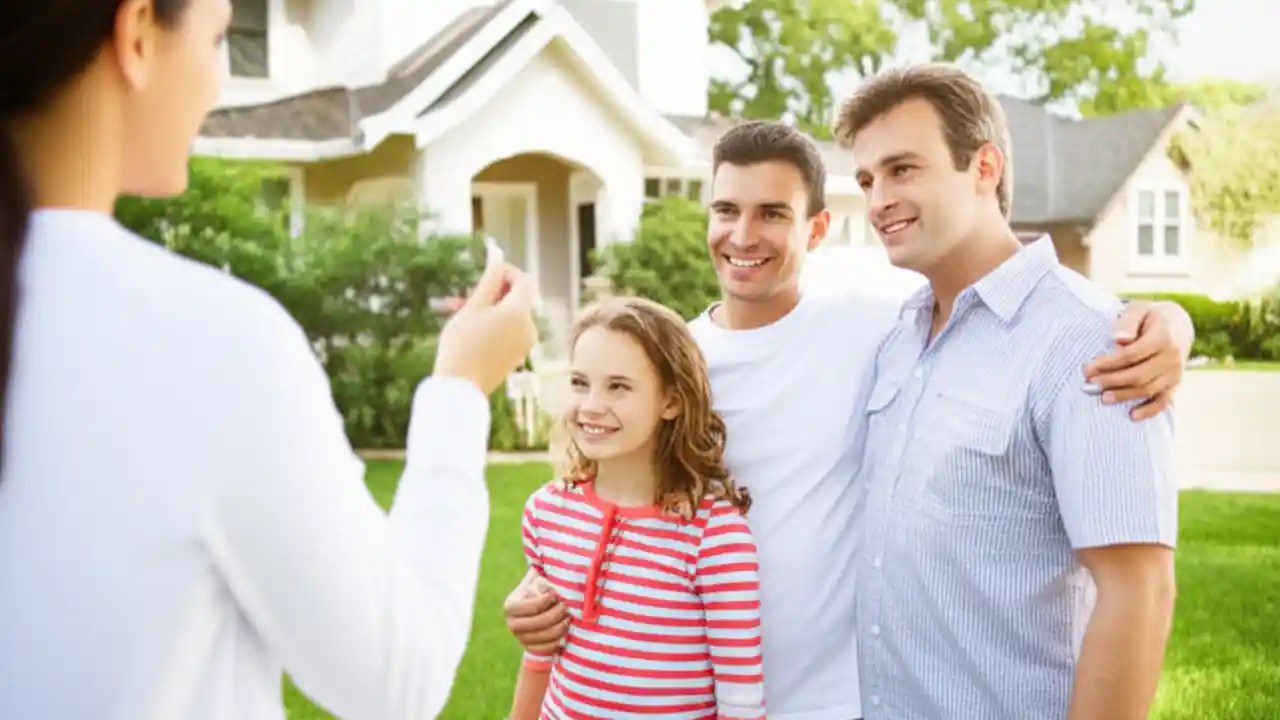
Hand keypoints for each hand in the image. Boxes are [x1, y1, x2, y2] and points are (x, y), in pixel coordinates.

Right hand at [433, 249, 537, 394]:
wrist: (460, 389)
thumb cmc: (462, 344)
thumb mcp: (472, 307)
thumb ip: (489, 280)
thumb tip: (497, 255)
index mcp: (520, 313)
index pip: (524, 280)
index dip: (506, 271)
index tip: (485, 273)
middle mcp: (529, 327)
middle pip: (518, 298)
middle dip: (493, 292)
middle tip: (464, 296)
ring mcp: (525, 343)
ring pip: (512, 315)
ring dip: (490, 308)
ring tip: (460, 313)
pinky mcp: (518, 355)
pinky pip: (511, 331)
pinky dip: (495, 324)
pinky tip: (470, 329)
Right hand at [503, 569, 568, 655]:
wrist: (533, 613)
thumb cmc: (536, 592)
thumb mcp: (534, 581)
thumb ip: (538, 575)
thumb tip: (545, 566)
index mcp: (510, 606)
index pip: (532, 606)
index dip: (547, 601)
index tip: (557, 595)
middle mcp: (512, 624)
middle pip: (539, 623)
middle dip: (556, 615)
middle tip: (566, 608)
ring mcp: (520, 638)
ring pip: (543, 637)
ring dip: (559, 628)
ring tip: (569, 619)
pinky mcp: (529, 648)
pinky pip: (544, 649)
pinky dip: (556, 642)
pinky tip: (565, 633)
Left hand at [1083, 302, 1183, 420]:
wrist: (1177, 324)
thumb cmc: (1149, 316)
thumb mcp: (1138, 309)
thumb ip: (1127, 321)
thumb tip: (1118, 340)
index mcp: (1163, 337)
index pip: (1131, 354)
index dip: (1107, 363)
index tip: (1086, 369)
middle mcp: (1172, 357)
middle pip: (1138, 374)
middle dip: (1111, 381)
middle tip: (1088, 386)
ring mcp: (1174, 373)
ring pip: (1148, 389)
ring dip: (1124, 396)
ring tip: (1102, 398)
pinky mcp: (1174, 384)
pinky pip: (1164, 401)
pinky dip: (1149, 410)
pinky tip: (1131, 416)